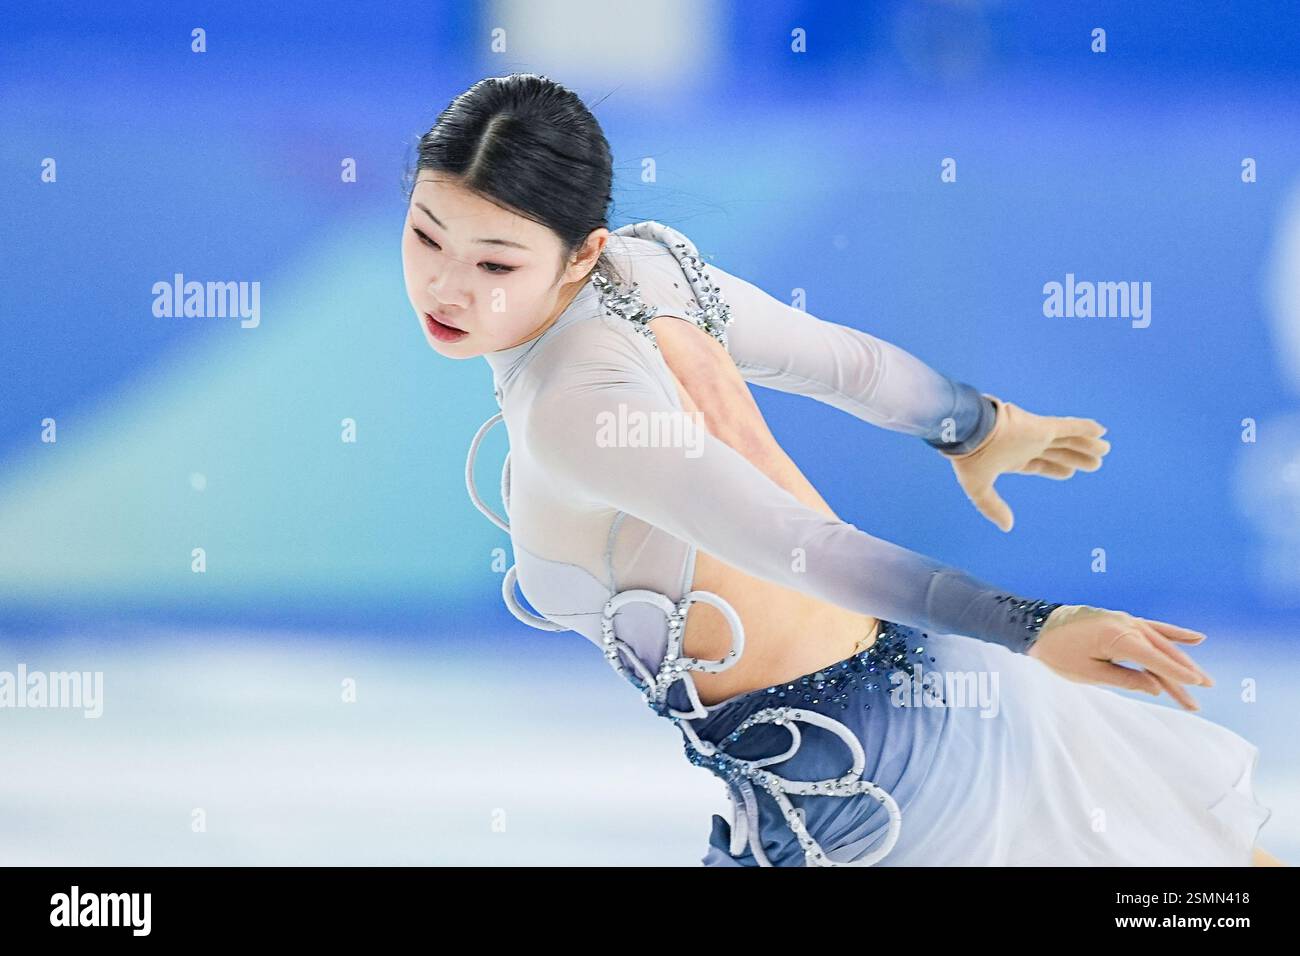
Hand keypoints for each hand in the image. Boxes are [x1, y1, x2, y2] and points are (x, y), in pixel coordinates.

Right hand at [939, 395, 1109, 531]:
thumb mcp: (978, 488)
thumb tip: (1008, 527)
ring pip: (1068, 440)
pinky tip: (1100, 430)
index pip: (1041, 464)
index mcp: (1013, 459)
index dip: (1056, 468)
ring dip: (1086, 444)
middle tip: (1096, 463)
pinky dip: (1084, 427)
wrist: (968, 433)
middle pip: (1058, 452)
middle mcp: (1027, 446)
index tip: (1070, 472)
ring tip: (1105, 449)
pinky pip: (1069, 426)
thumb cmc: (969, 458)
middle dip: (1076, 457)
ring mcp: (1036, 435)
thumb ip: (992, 507)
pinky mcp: (1042, 427)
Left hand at [1027, 605, 1213, 710]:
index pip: (1155, 659)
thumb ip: (1125, 679)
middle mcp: (1127, 625)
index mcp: (1118, 637)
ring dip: (1181, 661)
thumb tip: (1156, 688)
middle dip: (1183, 675)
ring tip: (1202, 679)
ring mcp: (1126, 620)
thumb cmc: (1057, 651)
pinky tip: (1196, 639)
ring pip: (1161, 643)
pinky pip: (1153, 628)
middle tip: (1200, 697)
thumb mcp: (1089, 673)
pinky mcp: (1122, 621)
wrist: (1036, 626)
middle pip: (1162, 653)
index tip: (1198, 685)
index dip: (1177, 674)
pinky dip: (1174, 634)